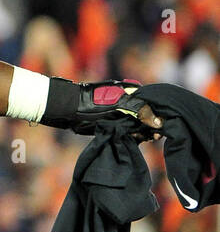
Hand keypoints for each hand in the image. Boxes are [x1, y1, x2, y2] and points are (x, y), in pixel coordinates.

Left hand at [43, 79, 162, 139]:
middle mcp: (130, 102)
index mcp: (133, 92)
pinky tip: (136, 139)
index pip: (154, 104)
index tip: (162, 126)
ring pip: (140, 125)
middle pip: (148, 116)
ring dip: (143, 132)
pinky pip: (130, 131)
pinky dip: (134, 136)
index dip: (159, 115)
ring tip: (144, 137)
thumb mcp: (120, 104)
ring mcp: (122, 113)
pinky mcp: (115, 124)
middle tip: (154, 135)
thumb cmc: (93, 103)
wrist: (69, 110)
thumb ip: (140, 111)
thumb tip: (158, 122)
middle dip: (151, 126)